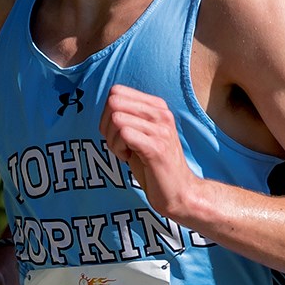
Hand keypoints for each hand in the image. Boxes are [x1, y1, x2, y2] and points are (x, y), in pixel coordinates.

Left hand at [99, 84, 196, 219]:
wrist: (179, 192)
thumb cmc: (154, 165)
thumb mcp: (140, 134)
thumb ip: (127, 117)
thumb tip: (107, 106)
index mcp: (158, 107)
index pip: (116, 91)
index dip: (106, 114)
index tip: (117, 133)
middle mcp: (161, 114)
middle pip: (114, 102)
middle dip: (106, 125)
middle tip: (117, 144)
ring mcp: (161, 130)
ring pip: (116, 119)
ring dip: (112, 140)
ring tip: (125, 153)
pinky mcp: (157, 147)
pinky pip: (124, 134)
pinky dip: (118, 148)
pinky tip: (128, 158)